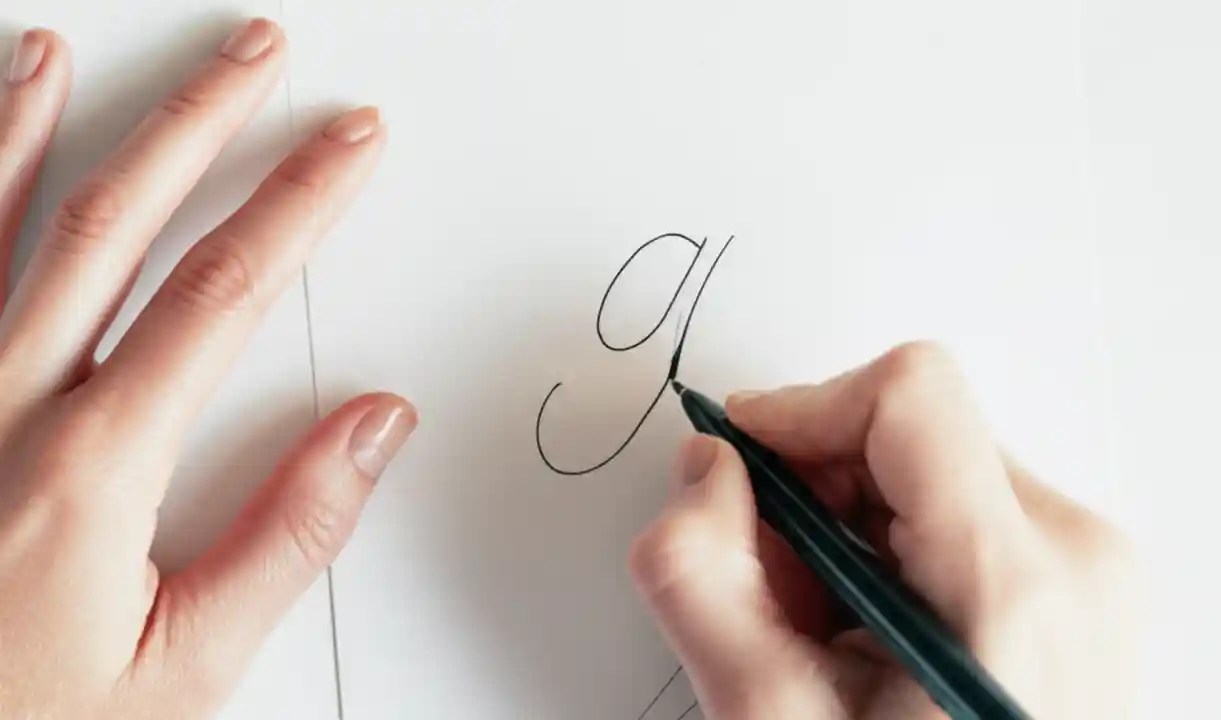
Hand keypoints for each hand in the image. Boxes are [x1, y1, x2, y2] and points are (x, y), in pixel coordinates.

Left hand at [0, 20, 415, 718]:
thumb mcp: (187, 668)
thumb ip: (288, 535)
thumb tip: (374, 426)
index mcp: (90, 466)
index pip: (222, 291)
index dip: (298, 201)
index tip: (347, 141)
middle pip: (114, 226)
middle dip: (196, 124)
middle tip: (251, 54)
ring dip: (34, 129)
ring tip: (63, 57)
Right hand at [630, 343, 1138, 718]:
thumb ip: (706, 582)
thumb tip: (700, 472)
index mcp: (1012, 584)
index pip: (907, 394)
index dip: (798, 411)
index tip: (737, 463)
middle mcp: (1074, 556)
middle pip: (909, 430)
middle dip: (810, 491)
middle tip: (773, 591)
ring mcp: (1089, 572)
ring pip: (928, 469)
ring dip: (845, 528)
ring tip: (824, 632)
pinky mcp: (1080, 587)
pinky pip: (963, 513)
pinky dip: (891, 552)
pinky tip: (869, 635)